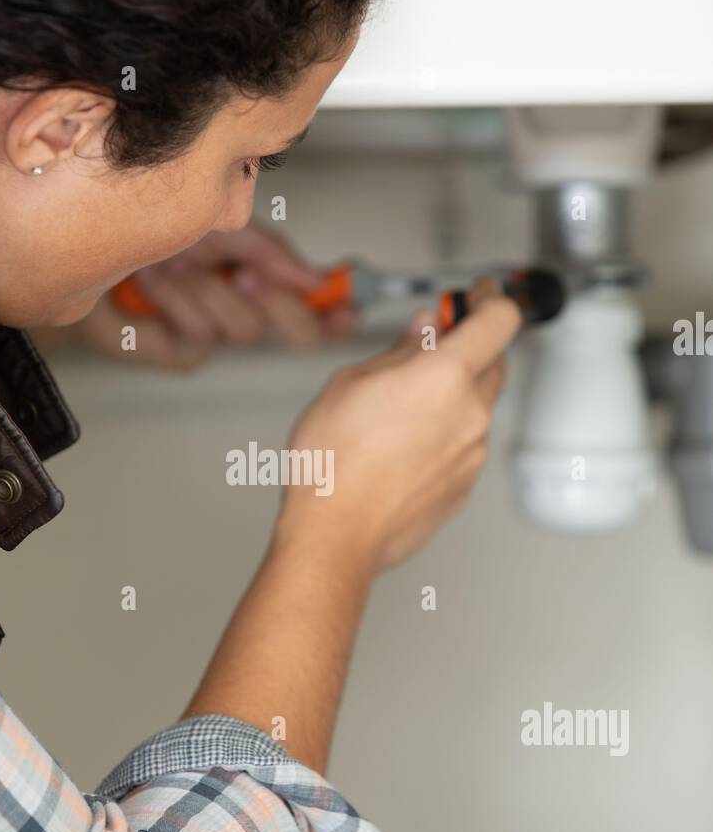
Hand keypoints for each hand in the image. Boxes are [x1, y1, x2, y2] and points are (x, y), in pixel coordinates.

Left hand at [41, 225, 355, 368]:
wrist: (74, 237)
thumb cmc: (138, 220)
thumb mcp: (219, 219)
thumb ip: (271, 250)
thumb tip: (316, 276)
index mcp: (256, 274)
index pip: (313, 305)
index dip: (334, 310)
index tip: (348, 305)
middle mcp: (237, 306)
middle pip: (291, 329)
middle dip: (272, 297)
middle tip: (244, 272)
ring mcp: (208, 331)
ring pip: (242, 329)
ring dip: (207, 287)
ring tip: (173, 260)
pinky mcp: (173, 351)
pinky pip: (199, 340)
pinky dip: (176, 303)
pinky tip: (154, 281)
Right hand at [274, 295, 522, 574]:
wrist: (336, 535)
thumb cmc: (332, 464)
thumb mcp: (350, 383)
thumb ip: (398, 351)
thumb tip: (422, 331)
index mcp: (445, 375)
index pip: (499, 319)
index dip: (490, 299)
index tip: (477, 295)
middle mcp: (470, 413)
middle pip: (494, 363)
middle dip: (469, 348)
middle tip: (433, 346)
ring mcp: (472, 453)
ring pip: (476, 407)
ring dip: (452, 397)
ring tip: (400, 409)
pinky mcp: (464, 485)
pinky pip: (464, 445)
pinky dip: (445, 435)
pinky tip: (403, 446)